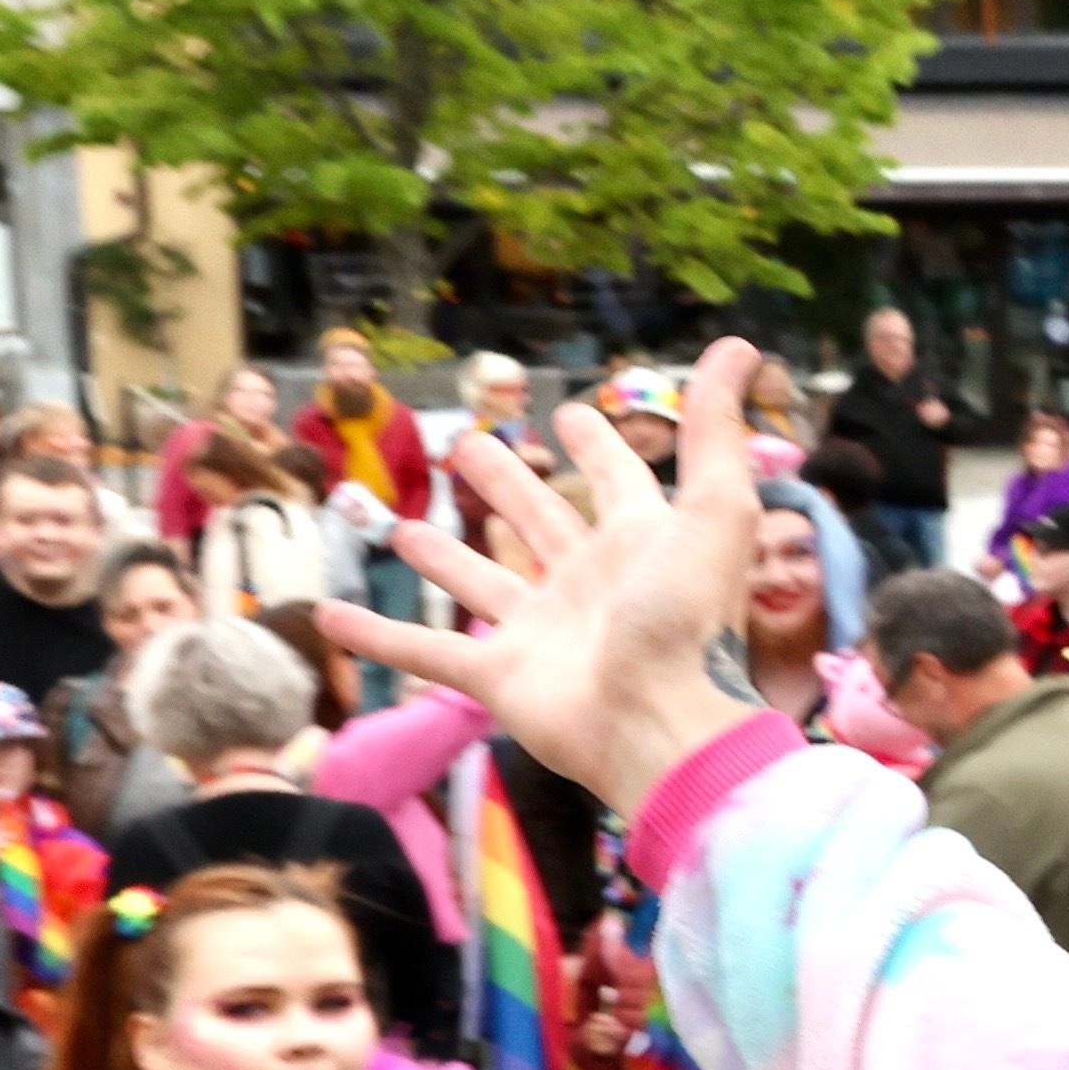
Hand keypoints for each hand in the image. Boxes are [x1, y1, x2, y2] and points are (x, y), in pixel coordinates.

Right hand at [319, 337, 772, 815]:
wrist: (659, 723)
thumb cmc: (688, 617)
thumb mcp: (714, 508)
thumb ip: (717, 430)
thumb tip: (737, 346)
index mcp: (640, 541)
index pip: (619, 480)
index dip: (600, 446)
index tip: (571, 413)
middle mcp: (588, 582)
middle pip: (539, 520)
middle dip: (507, 483)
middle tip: (466, 444)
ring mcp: (541, 631)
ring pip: (481, 581)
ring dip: (446, 558)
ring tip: (403, 527)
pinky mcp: (500, 676)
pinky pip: (426, 649)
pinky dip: (378, 636)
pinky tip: (330, 616)